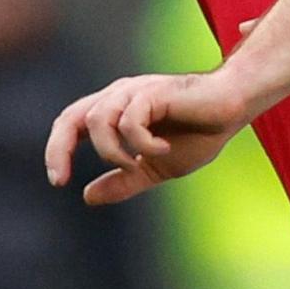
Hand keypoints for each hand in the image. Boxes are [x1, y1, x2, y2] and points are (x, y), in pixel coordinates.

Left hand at [45, 70, 254, 205]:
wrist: (232, 108)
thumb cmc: (198, 132)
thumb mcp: (155, 167)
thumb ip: (124, 180)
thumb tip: (87, 196)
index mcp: (115, 110)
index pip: (71, 123)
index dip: (57, 150)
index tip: (58, 181)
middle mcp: (119, 96)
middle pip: (71, 117)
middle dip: (60, 148)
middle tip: (60, 179)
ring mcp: (136, 92)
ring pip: (99, 120)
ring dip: (113, 151)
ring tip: (139, 164)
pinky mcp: (154, 92)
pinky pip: (130, 120)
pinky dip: (141, 143)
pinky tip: (162, 150)